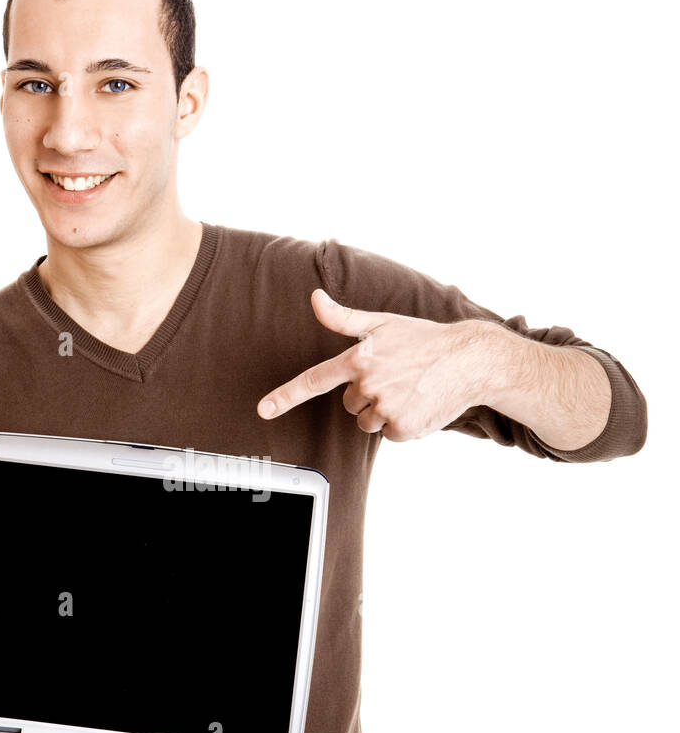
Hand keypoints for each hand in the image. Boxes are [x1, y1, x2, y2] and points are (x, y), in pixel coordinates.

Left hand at [256, 288, 487, 440]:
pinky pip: (388, 434)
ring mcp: (387, 407)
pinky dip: (402, 425)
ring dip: (384, 412)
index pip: (314, 380)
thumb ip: (343, 318)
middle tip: (396, 378)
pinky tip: (418, 405)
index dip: (285, 396)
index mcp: (359, 358)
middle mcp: (369, 384)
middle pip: (350, 405)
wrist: (469, 360)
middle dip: (368, 395)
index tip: (263, 410)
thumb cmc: (424, 339)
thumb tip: (314, 298)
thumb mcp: (383, 323)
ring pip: (367, 423)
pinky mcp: (403, 427)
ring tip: (409, 390)